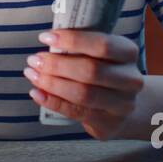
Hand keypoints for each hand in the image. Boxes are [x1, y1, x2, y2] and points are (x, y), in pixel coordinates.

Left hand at [24, 29, 144, 139]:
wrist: (125, 108)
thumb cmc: (106, 73)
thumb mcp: (103, 56)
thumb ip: (82, 48)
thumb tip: (48, 41)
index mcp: (128, 53)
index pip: (102, 45)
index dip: (72, 40)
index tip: (45, 37)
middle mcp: (130, 79)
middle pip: (90, 70)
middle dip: (56, 64)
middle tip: (34, 60)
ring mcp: (122, 104)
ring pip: (83, 94)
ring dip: (52, 83)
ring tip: (32, 75)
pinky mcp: (109, 123)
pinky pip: (76, 112)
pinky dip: (53, 102)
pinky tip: (37, 93)